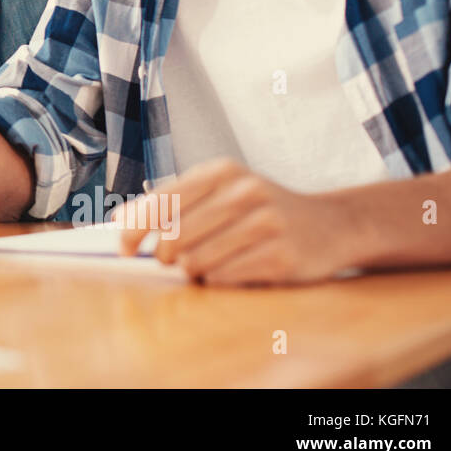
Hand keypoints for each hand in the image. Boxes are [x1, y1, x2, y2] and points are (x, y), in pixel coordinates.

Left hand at [110, 159, 356, 284]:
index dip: (135, 229)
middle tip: (173, 259)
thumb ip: (171, 201)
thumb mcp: (221, 190)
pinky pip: (224, 278)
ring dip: (192, 270)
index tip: (123, 249)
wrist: (331, 225)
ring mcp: (266, 223)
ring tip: (206, 263)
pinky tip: (230, 270)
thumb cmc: (262, 209)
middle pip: (175, 237)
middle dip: (165, 255)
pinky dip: (217, 280)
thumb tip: (119, 218)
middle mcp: (245, 191)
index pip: (162, 201)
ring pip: (197, 261)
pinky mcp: (282, 256)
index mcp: (222, 171)